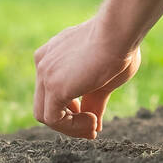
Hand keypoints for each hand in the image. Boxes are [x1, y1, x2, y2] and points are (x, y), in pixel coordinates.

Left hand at [34, 18, 141, 138]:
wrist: (118, 34)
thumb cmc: (119, 48)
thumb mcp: (103, 79)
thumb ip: (93, 101)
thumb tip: (95, 125)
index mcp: (52, 55)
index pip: (51, 90)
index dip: (70, 110)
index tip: (91, 117)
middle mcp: (43, 62)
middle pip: (45, 104)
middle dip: (68, 121)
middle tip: (92, 127)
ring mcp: (45, 74)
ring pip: (45, 115)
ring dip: (71, 127)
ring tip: (94, 126)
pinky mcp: (54, 87)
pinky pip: (54, 120)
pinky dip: (72, 127)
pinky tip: (93, 122)